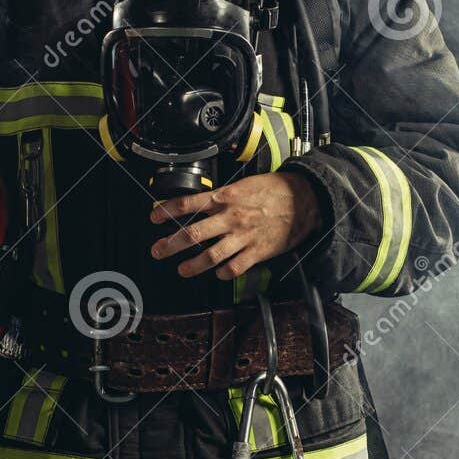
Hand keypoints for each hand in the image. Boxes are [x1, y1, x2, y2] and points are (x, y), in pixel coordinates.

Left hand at [148, 172, 321, 279]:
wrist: (305, 200)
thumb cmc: (275, 190)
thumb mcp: (244, 185)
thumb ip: (222, 197)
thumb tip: (200, 205)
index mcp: (226, 197)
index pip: (188, 204)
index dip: (167, 211)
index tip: (154, 217)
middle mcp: (231, 218)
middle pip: (192, 233)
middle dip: (170, 244)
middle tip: (157, 250)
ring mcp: (243, 237)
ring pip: (210, 256)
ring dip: (192, 265)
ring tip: (181, 270)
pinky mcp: (257, 252)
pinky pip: (234, 268)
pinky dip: (223, 273)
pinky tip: (218, 273)